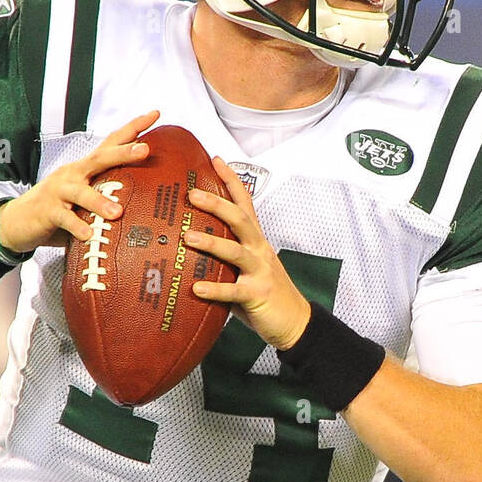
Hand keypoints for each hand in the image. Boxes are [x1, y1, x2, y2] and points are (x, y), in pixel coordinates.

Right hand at [0, 110, 158, 252]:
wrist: (17, 221)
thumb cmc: (60, 208)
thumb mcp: (86, 197)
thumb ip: (108, 195)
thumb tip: (149, 201)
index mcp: (86, 168)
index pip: (112, 142)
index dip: (133, 128)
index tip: (155, 114)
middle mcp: (74, 173)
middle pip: (100, 158)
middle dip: (123, 153)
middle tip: (145, 150)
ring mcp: (59, 191)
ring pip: (81, 192)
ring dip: (99, 201)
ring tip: (117, 212)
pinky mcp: (48, 211)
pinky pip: (64, 218)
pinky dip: (76, 226)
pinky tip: (88, 234)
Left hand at [186, 156, 311, 350]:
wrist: (295, 322)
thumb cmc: (265, 294)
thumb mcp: (246, 268)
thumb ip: (223, 256)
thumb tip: (187, 246)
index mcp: (256, 240)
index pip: (245, 203)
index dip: (231, 180)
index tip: (216, 159)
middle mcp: (260, 250)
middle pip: (240, 219)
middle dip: (217, 204)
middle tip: (192, 194)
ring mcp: (260, 271)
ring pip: (236, 251)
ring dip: (211, 243)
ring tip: (188, 237)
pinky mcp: (258, 295)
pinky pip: (234, 290)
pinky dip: (215, 289)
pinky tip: (196, 288)